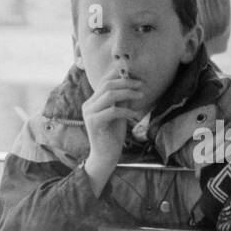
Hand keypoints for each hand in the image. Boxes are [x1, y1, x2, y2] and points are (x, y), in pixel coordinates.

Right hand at [81, 66, 143, 194]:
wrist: (105, 156)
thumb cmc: (113, 136)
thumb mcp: (119, 114)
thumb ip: (122, 100)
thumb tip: (132, 84)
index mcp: (93, 101)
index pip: (104, 81)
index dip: (119, 74)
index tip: (136, 74)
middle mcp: (88, 104)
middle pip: (107, 84)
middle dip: (126, 82)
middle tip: (141, 84)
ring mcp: (89, 113)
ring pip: (109, 95)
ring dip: (128, 93)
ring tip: (141, 96)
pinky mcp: (94, 123)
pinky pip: (112, 111)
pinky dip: (126, 111)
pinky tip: (134, 115)